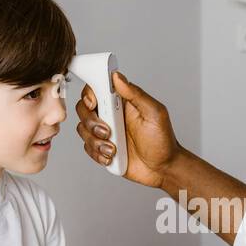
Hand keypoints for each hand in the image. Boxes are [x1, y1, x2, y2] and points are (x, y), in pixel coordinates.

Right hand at [75, 72, 182, 188]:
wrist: (162, 168)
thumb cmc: (162, 140)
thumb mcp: (154, 113)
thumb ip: (135, 94)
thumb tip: (118, 77)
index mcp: (121, 102)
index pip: (96, 89)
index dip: (89, 95)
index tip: (93, 104)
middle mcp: (110, 115)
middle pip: (83, 109)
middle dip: (91, 122)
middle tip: (107, 132)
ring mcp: (104, 132)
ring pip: (83, 130)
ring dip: (96, 141)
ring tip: (113, 149)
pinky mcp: (102, 148)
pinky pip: (88, 148)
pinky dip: (97, 154)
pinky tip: (112, 156)